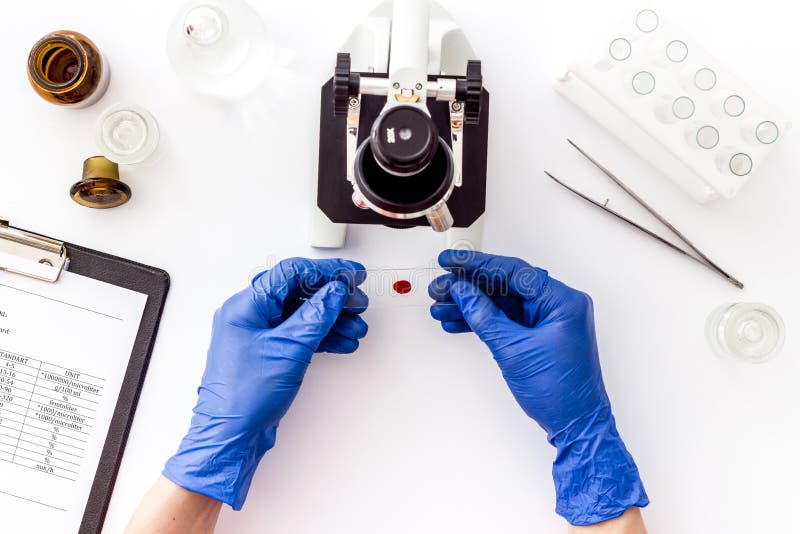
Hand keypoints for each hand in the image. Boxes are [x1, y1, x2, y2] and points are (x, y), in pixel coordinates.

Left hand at [163, 258, 367, 508]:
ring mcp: (259, 335)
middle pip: (299, 292)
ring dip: (332, 318)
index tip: (349, 274)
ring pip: (302, 314)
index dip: (325, 271)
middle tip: (356, 300)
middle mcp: (250, 316)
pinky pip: (300, 334)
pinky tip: (342, 340)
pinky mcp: (269, 353)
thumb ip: (315, 315)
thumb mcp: (289, 349)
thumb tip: (334, 291)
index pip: (291, 273)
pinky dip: (322, 336)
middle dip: (332, 296)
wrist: (232, 437)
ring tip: (355, 324)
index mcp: (246, 306)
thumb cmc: (243, 397)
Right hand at [429, 250, 647, 525]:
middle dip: (469, 288)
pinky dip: (483, 321)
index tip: (452, 263)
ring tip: (442, 307)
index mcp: (562, 301)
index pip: (514, 272)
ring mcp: (548, 321)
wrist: (576, 426)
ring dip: (471, 306)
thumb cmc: (561, 392)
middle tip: (441, 288)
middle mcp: (558, 305)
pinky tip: (458, 322)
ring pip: (502, 303)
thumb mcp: (513, 350)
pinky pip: (506, 320)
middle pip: (506, 285)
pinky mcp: (539, 335)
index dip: (478, 266)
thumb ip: (484, 316)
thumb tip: (463, 292)